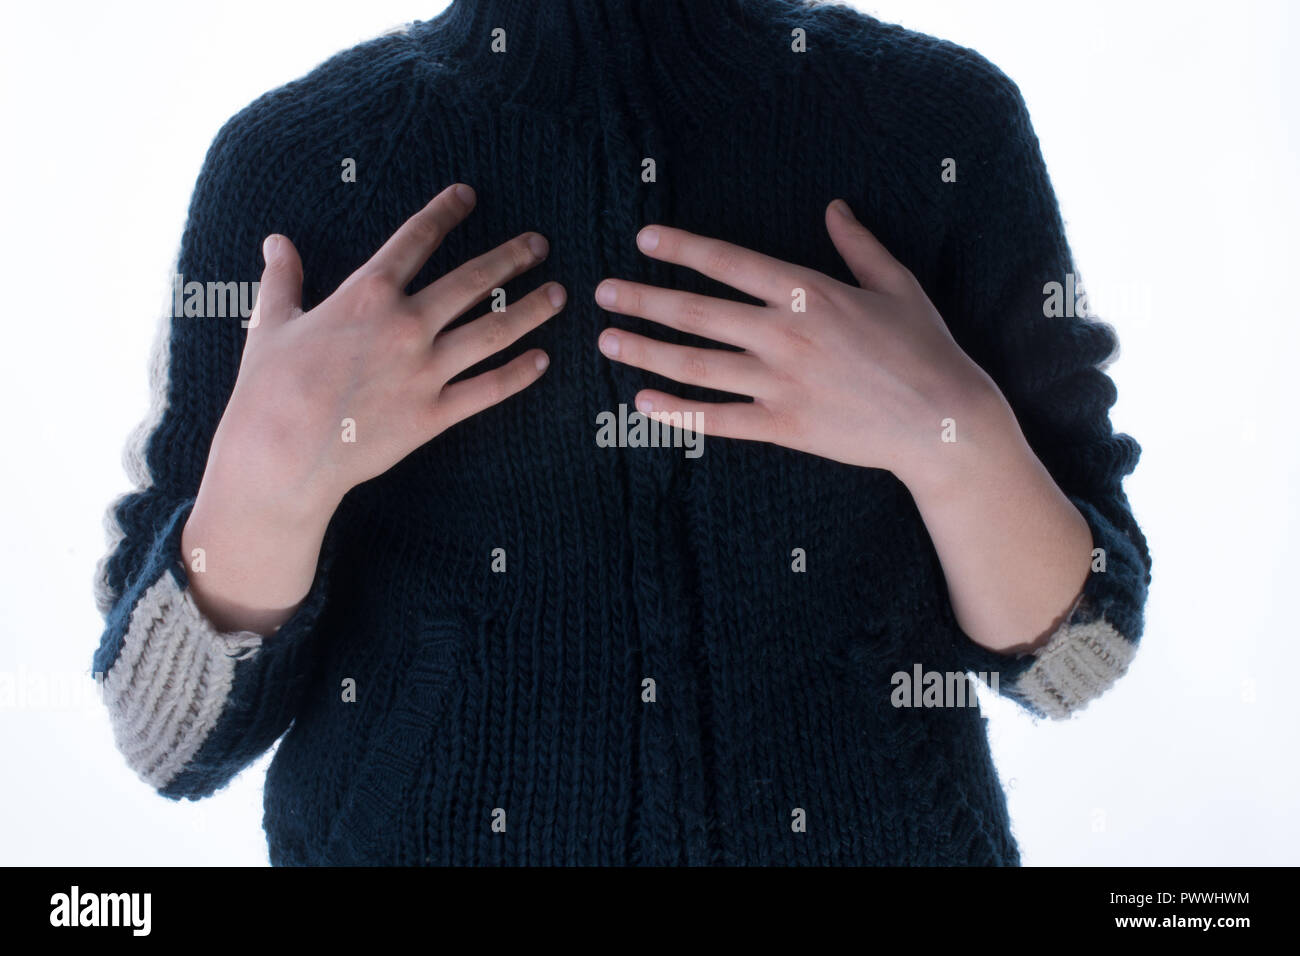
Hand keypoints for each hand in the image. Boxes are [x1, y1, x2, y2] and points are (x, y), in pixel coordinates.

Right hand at [207, 182, 564, 519]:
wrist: (280, 456)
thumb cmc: (269, 389)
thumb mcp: (271, 323)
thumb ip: (283, 278)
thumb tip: (276, 241)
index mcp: (367, 294)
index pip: (416, 239)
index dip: (445, 212)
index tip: (468, 196)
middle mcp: (405, 325)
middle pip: (473, 281)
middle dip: (512, 257)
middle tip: (540, 244)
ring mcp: (425, 371)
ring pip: (494, 332)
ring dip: (531, 310)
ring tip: (559, 296)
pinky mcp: (434, 414)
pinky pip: (489, 390)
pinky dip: (520, 375)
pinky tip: (543, 360)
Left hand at [593, 199, 1003, 485]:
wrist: (945, 421)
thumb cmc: (926, 348)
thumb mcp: (896, 285)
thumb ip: (858, 245)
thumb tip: (834, 207)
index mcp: (809, 292)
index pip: (730, 263)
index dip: (683, 248)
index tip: (643, 238)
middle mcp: (785, 334)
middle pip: (698, 313)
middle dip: (644, 299)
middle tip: (601, 293)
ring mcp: (781, 384)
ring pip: (697, 366)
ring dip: (646, 352)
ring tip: (607, 341)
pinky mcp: (784, 427)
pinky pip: (720, 419)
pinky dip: (678, 413)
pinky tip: (641, 405)